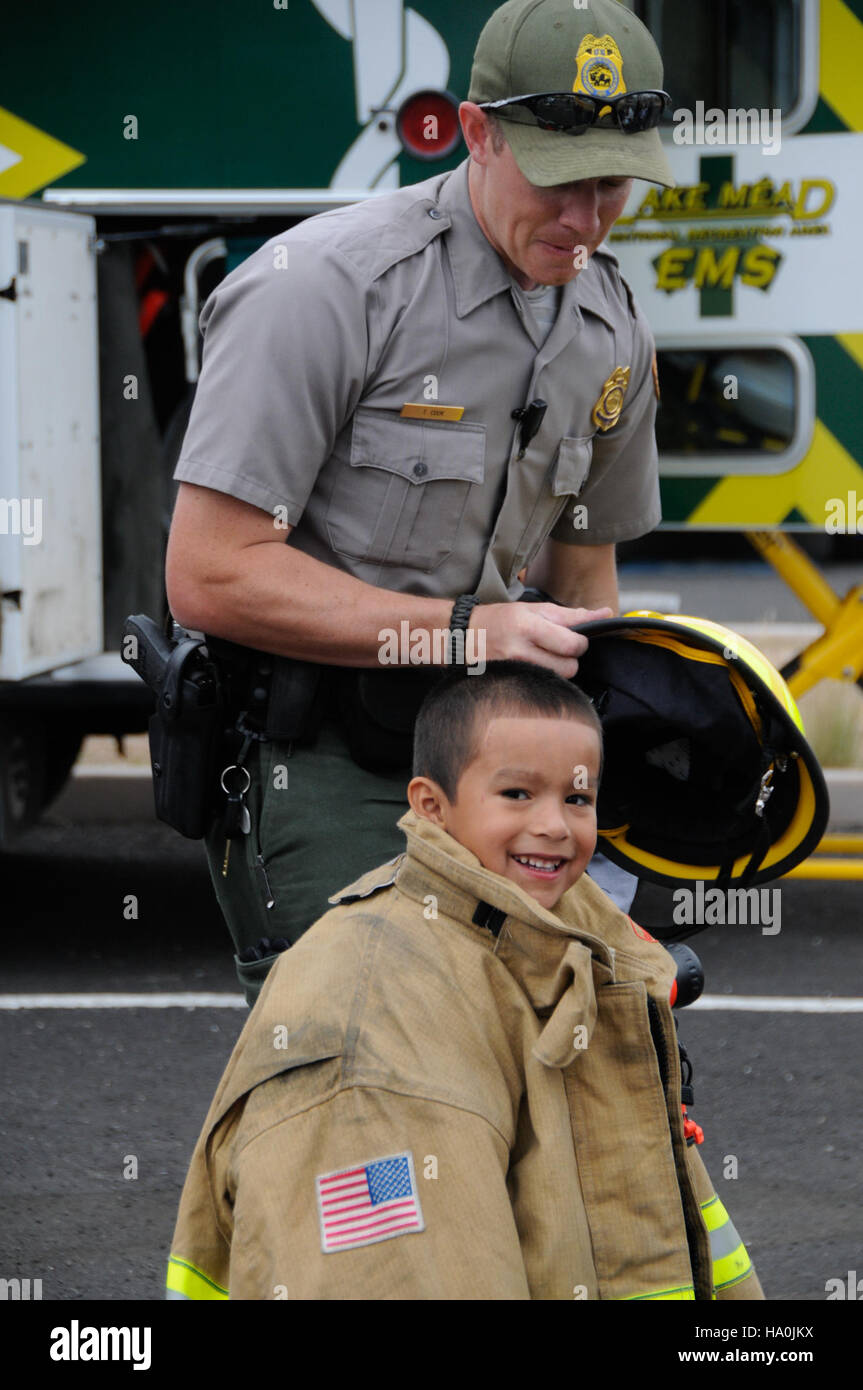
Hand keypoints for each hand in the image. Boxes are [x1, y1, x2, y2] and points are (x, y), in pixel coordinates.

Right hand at [470, 603, 612, 678]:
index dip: (581, 644)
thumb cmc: (501, 620)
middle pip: (569, 668)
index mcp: (528, 626)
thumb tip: (605, 614)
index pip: (571, 644)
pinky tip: (534, 670)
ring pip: (557, 681)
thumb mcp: (533, 609)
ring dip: (558, 671)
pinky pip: (541, 688)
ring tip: (544, 659)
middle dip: (571, 660)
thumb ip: (570, 615)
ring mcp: (513, 671)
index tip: (575, 640)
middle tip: (559, 651)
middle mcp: (519, 651)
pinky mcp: (509, 684)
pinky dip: (544, 680)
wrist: (463, 636)